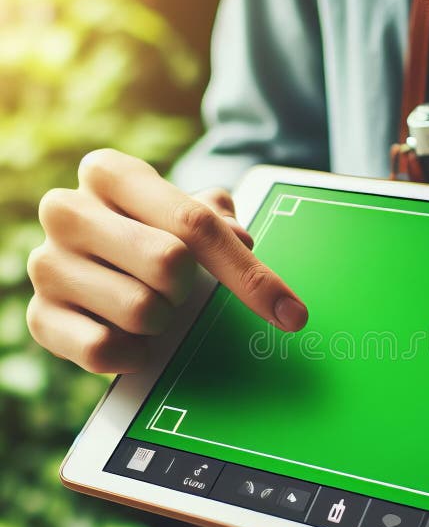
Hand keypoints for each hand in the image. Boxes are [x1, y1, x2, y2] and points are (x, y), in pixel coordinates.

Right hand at [27, 149, 307, 373]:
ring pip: (142, 311)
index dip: (250, 274)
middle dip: (190, 289)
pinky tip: (133, 338)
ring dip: (163, 322)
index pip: (196, 224)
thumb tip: (243, 239)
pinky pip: (105, 349)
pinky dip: (136, 354)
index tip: (292, 314)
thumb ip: (222, 223)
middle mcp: (67, 210)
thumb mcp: (192, 217)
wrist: (98, 267)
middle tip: (177, 289)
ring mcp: (46, 264)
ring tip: (150, 308)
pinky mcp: (38, 317)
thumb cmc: (155, 234)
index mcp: (110, 173)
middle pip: (169, 263)